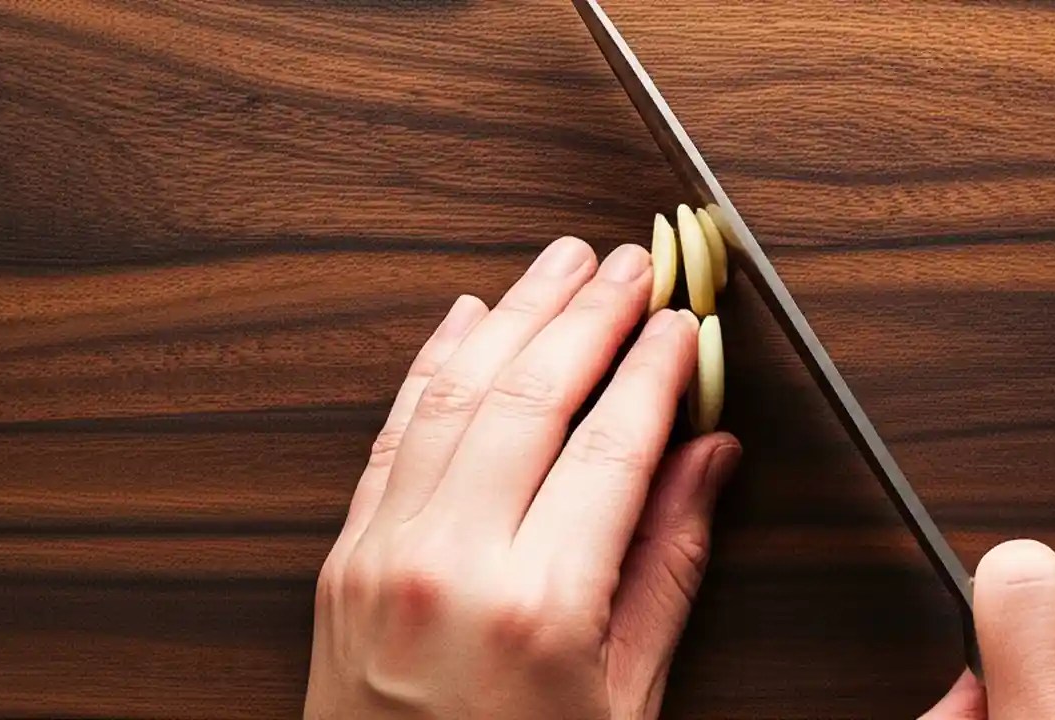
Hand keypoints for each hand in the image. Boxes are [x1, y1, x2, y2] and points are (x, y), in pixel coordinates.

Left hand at [304, 236, 740, 719]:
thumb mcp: (625, 699)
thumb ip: (669, 568)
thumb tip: (708, 463)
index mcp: (539, 608)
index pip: (614, 443)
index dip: (655, 370)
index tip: (681, 323)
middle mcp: (451, 564)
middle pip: (532, 396)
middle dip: (589, 314)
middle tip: (630, 263)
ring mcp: (384, 552)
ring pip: (456, 393)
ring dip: (514, 315)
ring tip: (558, 262)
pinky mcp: (345, 555)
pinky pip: (392, 432)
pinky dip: (430, 365)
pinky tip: (466, 318)